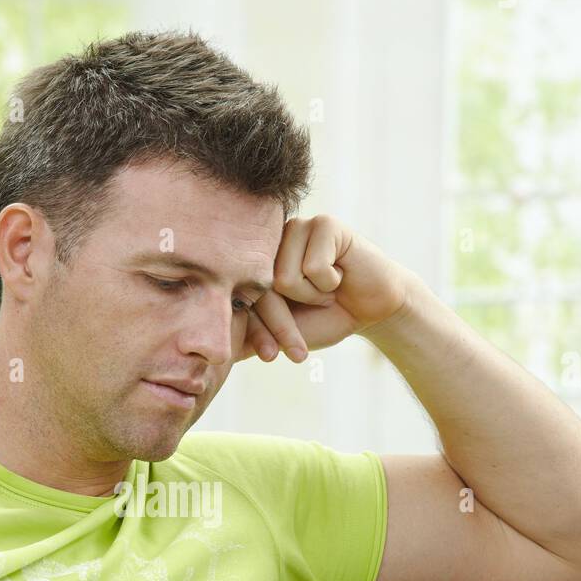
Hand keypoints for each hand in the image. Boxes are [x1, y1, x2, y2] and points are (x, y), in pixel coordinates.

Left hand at [240, 215, 412, 362]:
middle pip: (261, 288)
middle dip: (284, 324)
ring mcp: (297, 227)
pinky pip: (314, 266)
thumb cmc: (325, 318)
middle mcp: (272, 240)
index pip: (244, 297)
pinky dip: (330, 283)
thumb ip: (249, 335)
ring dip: (313, 296)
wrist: (372, 310)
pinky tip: (340, 275)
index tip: (271, 356)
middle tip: (300, 347)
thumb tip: (208, 353)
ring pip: (285, 277)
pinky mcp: (324, 224)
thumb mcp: (281, 332)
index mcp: (256, 262)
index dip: (260, 330)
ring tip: (325, 290)